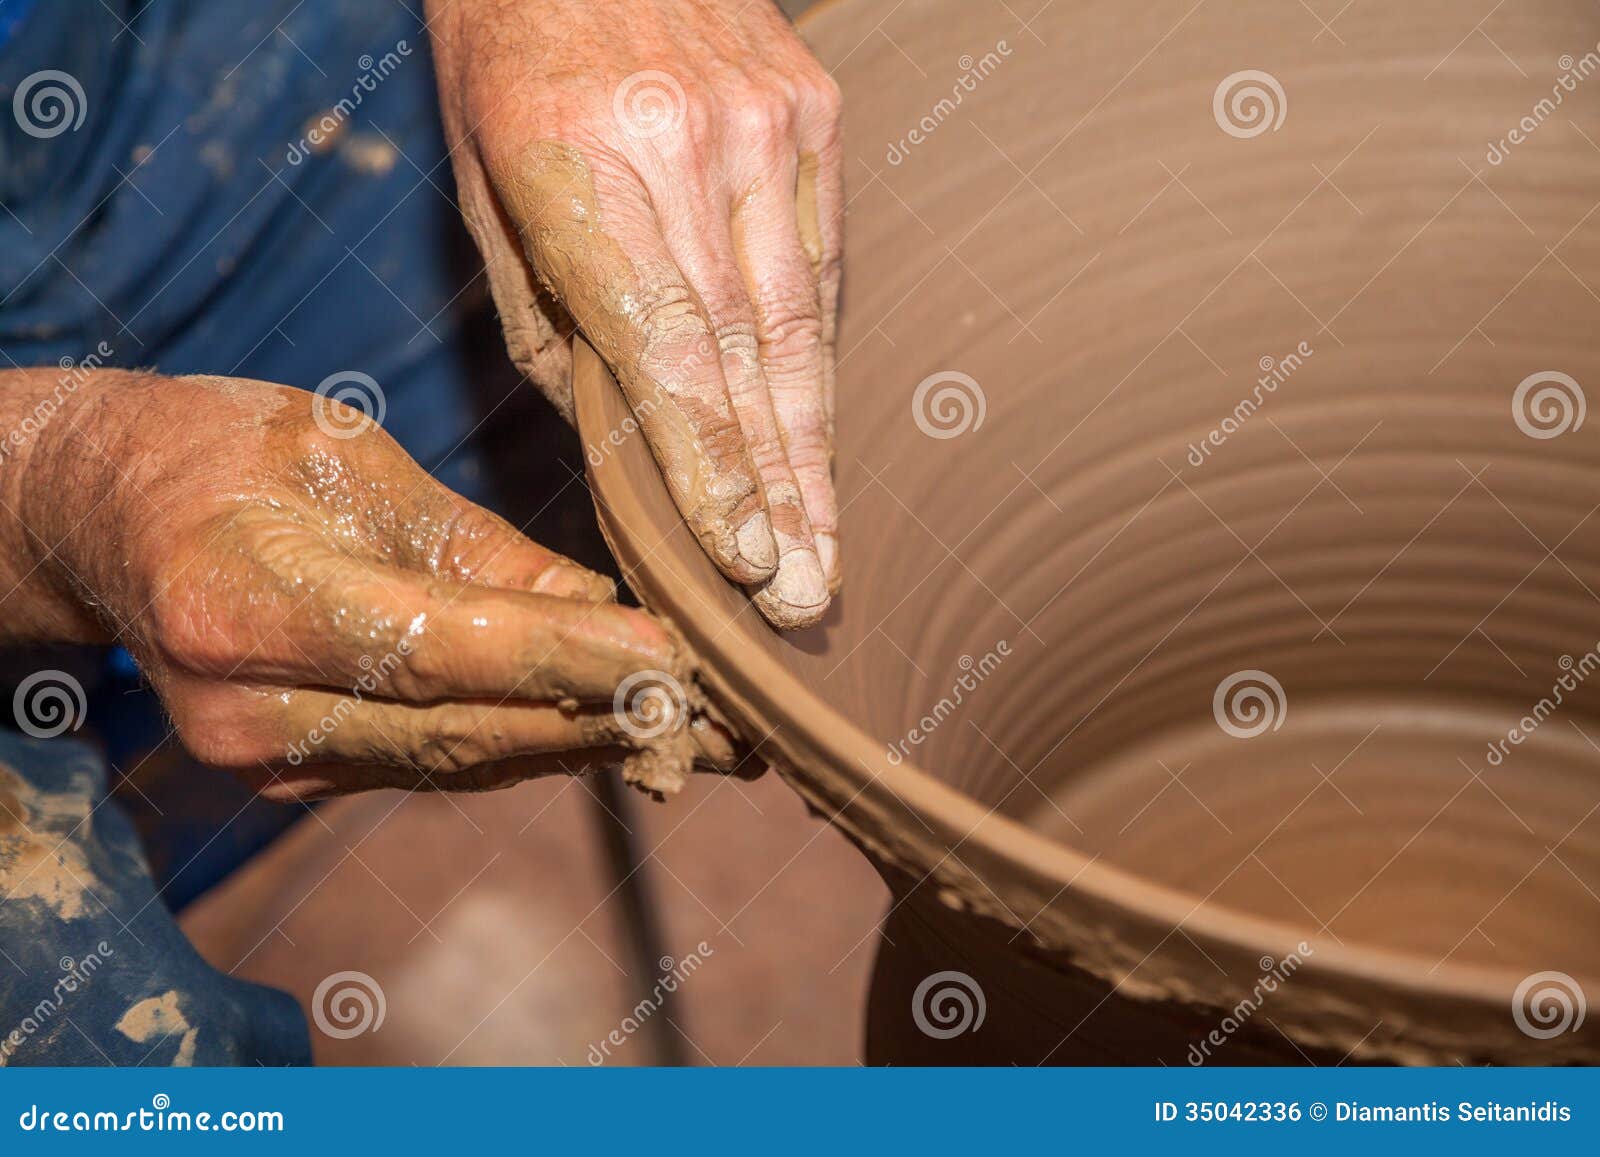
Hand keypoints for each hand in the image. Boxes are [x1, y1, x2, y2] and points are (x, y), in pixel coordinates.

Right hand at [1, 370, 725, 798]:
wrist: (108, 517)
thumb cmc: (225, 453)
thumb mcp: (352, 462)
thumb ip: (479, 554)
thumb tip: (608, 613)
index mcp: (246, 604)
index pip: (436, 649)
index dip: (566, 660)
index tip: (678, 660)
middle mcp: (248, 709)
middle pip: (460, 731)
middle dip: (604, 720)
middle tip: (731, 718)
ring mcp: (266, 761)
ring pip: (460, 763)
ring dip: (585, 747)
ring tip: (704, 737)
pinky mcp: (295, 778)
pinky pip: (435, 765)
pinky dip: (529, 745)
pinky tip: (613, 731)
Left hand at [428, 0, 842, 627]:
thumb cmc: (504, 56)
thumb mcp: (484, 187)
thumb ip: (551, 319)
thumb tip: (619, 440)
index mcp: (580, 163)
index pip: (665, 346)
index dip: (712, 463)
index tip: (747, 560)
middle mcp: (689, 145)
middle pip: (750, 355)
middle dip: (782, 492)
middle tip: (808, 597)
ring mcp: (768, 123)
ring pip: (801, 321)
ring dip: (814, 451)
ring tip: (826, 549)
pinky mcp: (815, 110)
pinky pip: (820, 262)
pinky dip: (817, 360)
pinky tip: (821, 441)